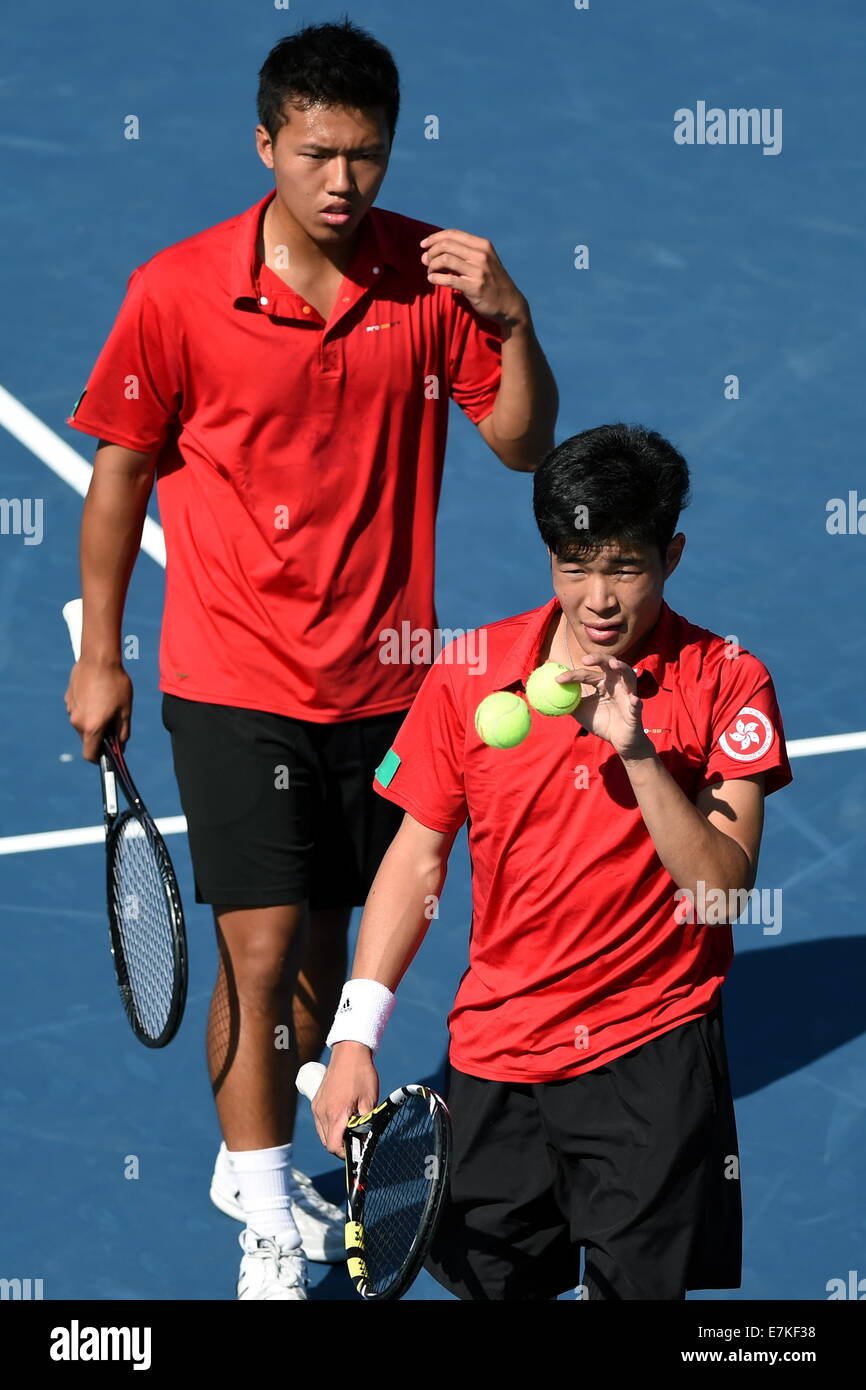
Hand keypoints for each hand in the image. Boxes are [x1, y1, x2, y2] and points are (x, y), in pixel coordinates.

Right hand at [64, 659, 132, 762]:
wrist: (99, 658)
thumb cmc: (116, 684)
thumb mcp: (125, 710)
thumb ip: (122, 732)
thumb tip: (120, 746)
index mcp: (92, 727)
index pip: (90, 755)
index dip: (99, 758)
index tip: (106, 754)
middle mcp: (77, 722)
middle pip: (87, 738)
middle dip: (99, 735)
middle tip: (113, 721)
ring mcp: (70, 709)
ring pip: (82, 724)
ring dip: (93, 720)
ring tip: (106, 703)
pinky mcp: (68, 698)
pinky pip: (78, 710)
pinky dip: (87, 708)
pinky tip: (97, 694)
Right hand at [311, 1043, 379, 1157]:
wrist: (349, 1051)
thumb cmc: (362, 1075)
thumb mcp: (370, 1101)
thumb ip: (366, 1124)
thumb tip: (365, 1141)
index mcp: (336, 1114)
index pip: (334, 1146)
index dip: (345, 1154)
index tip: (356, 1152)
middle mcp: (323, 1112)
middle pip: (328, 1142)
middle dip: (341, 1146)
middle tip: (357, 1141)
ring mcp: (317, 1107)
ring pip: (323, 1134)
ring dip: (335, 1137)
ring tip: (351, 1130)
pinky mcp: (316, 1102)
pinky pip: (320, 1123)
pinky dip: (329, 1127)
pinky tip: (342, 1120)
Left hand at [419, 229, 527, 326]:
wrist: (509, 304)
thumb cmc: (491, 282)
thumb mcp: (483, 261)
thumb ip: (463, 254)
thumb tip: (431, 251)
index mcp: (483, 245)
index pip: (453, 234)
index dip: (434, 237)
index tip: (423, 244)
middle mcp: (481, 255)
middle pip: (447, 245)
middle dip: (431, 252)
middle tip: (425, 261)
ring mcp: (479, 271)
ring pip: (445, 260)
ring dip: (432, 265)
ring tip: (430, 272)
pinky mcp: (474, 287)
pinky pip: (448, 279)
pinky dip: (436, 278)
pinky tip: (432, 280)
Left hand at [557, 657, 654, 761]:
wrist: (619, 741)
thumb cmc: (603, 723)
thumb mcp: (582, 712)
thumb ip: (570, 702)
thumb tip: (550, 696)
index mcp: (603, 684)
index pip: (587, 674)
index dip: (573, 675)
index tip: (558, 679)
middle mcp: (617, 685)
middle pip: (610, 665)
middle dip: (599, 658)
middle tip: (585, 660)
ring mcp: (628, 695)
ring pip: (628, 676)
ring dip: (622, 668)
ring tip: (613, 665)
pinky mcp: (635, 710)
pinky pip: (636, 705)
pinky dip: (635, 701)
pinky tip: (632, 699)